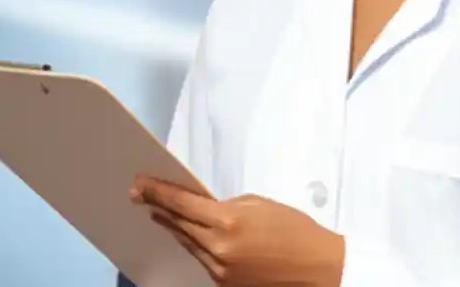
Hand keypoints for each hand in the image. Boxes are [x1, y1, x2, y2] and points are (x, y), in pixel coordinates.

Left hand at [130, 176, 344, 286]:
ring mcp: (219, 271)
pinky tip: (186, 234)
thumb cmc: (295, 230)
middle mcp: (217, 248)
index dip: (156, 192)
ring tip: (158, 212)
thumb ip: (225, 205)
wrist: (321, 270)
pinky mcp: (224, 285)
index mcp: (227, 222)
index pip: (180, 203)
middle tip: (138, 194)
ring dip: (173, 226)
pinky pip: (202, 260)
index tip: (138, 183)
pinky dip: (194, 245)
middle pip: (178, 224)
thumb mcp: (258, 204)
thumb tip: (200, 206)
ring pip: (187, 243)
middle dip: (158, 207)